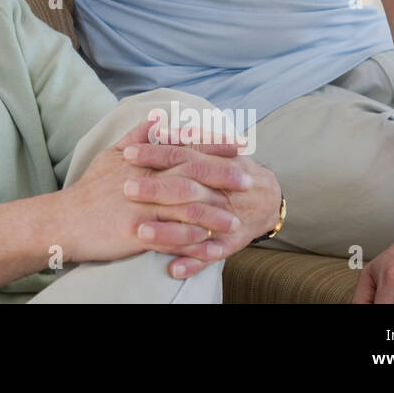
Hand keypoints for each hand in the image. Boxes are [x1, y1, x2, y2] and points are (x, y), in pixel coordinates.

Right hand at [57, 114, 243, 265]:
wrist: (64, 220)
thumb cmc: (89, 189)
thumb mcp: (109, 156)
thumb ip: (137, 138)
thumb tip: (157, 119)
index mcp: (141, 162)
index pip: (184, 149)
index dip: (213, 147)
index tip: (238, 146)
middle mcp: (144, 181)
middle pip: (191, 176)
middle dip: (223, 178)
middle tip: (249, 181)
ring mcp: (141, 208)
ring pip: (186, 209)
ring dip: (214, 215)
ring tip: (235, 222)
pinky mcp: (137, 233)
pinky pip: (171, 238)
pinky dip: (193, 242)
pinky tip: (211, 245)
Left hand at [118, 130, 280, 278]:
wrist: (266, 196)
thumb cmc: (228, 169)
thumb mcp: (210, 149)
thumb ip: (182, 138)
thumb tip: (153, 123)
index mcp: (210, 162)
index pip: (180, 154)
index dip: (154, 152)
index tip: (127, 152)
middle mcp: (217, 189)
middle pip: (185, 187)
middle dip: (156, 189)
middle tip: (127, 188)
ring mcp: (224, 217)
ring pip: (197, 223)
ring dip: (169, 230)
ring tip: (141, 233)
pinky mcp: (229, 241)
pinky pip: (212, 253)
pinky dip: (194, 262)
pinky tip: (174, 269)